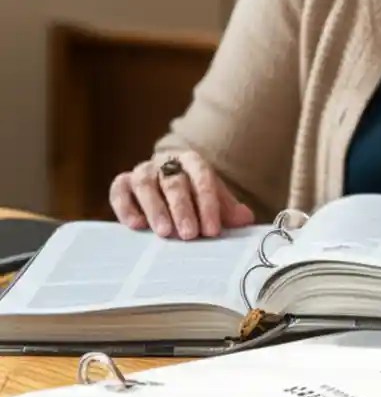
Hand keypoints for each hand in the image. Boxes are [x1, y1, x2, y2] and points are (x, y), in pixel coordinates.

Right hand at [108, 151, 254, 238]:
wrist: (165, 190)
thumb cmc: (194, 198)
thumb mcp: (214, 202)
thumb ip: (228, 210)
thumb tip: (245, 219)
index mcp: (193, 162)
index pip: (202, 177)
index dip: (208, 204)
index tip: (212, 230)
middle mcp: (166, 163)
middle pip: (174, 182)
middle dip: (183, 209)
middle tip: (190, 234)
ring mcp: (142, 171)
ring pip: (146, 184)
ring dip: (155, 209)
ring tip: (165, 233)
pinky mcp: (122, 183)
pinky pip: (119, 191)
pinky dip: (126, 207)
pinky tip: (136, 226)